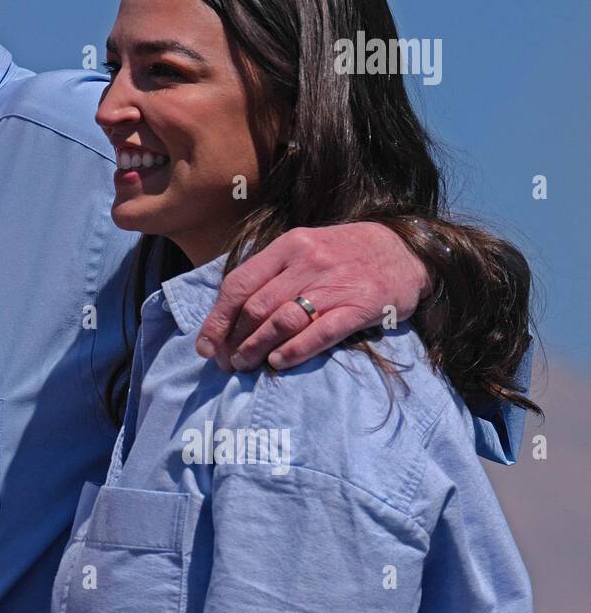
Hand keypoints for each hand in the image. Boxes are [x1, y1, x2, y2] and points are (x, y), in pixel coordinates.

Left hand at [196, 222, 429, 372]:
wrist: (407, 250)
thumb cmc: (345, 253)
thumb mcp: (304, 247)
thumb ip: (271, 273)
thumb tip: (230, 312)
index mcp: (289, 246)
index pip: (239, 283)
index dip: (217, 318)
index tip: (206, 345)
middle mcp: (308, 262)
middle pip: (256, 307)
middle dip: (234, 340)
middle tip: (226, 363)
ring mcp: (335, 284)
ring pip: (282, 321)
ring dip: (256, 349)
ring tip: (245, 366)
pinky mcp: (361, 306)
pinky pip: (321, 332)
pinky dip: (295, 351)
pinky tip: (278, 363)